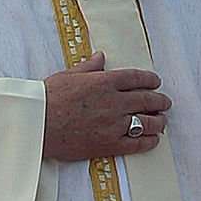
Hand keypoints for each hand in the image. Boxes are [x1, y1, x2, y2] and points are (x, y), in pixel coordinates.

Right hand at [42, 51, 170, 159]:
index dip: (151, 80)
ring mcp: (113, 124)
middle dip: (160, 101)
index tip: (156, 82)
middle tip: (165, 102)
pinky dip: (149, 141)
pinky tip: (154, 140)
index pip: (137, 78)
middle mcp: (114, 102)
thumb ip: (89, 67)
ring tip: (162, 121)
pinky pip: (137, 144)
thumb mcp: (69, 75)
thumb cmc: (48, 98)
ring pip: (147, 122)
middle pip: (147, 100)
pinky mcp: (109, 144)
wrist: (36, 125)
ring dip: (159, 121)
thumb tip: (101, 56)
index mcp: (104, 82)